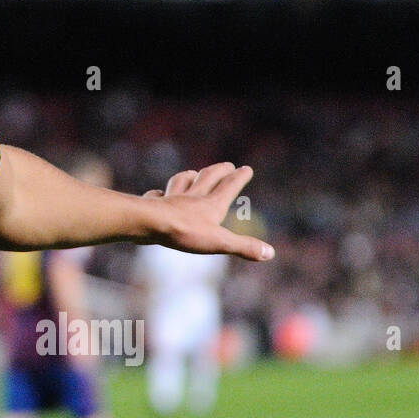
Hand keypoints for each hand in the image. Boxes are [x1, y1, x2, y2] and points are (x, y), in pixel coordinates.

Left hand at [141, 163, 273, 261]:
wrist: (148, 223)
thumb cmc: (184, 232)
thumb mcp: (219, 242)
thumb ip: (243, 246)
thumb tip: (270, 253)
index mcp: (211, 204)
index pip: (229, 187)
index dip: (239, 178)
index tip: (247, 168)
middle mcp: (192, 197)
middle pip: (208, 177)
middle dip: (219, 170)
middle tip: (227, 165)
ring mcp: (171, 199)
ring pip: (181, 181)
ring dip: (189, 176)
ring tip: (192, 173)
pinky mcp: (153, 205)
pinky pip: (156, 196)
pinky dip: (159, 194)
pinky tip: (158, 194)